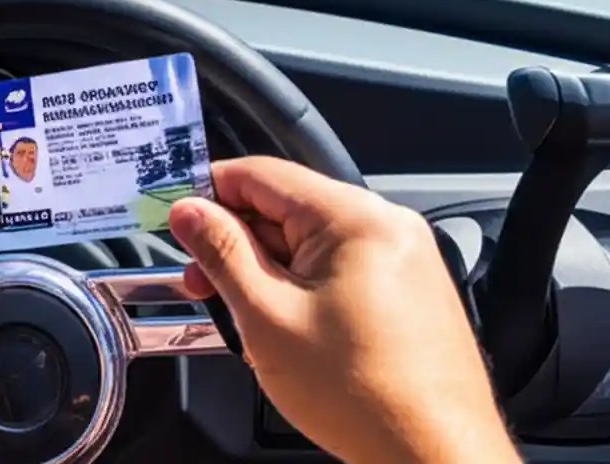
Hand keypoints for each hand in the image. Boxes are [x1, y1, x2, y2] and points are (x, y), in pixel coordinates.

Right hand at [169, 157, 517, 463]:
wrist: (433, 457)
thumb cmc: (365, 397)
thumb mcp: (266, 317)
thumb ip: (221, 253)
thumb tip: (189, 211)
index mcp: (355, 218)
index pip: (262, 174)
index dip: (208, 190)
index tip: (175, 215)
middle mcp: (387, 226)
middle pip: (286, 207)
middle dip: (234, 240)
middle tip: (198, 278)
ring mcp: (403, 258)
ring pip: (309, 241)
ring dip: (265, 268)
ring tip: (240, 314)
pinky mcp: (407, 290)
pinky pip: (338, 267)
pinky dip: (299, 286)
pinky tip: (280, 324)